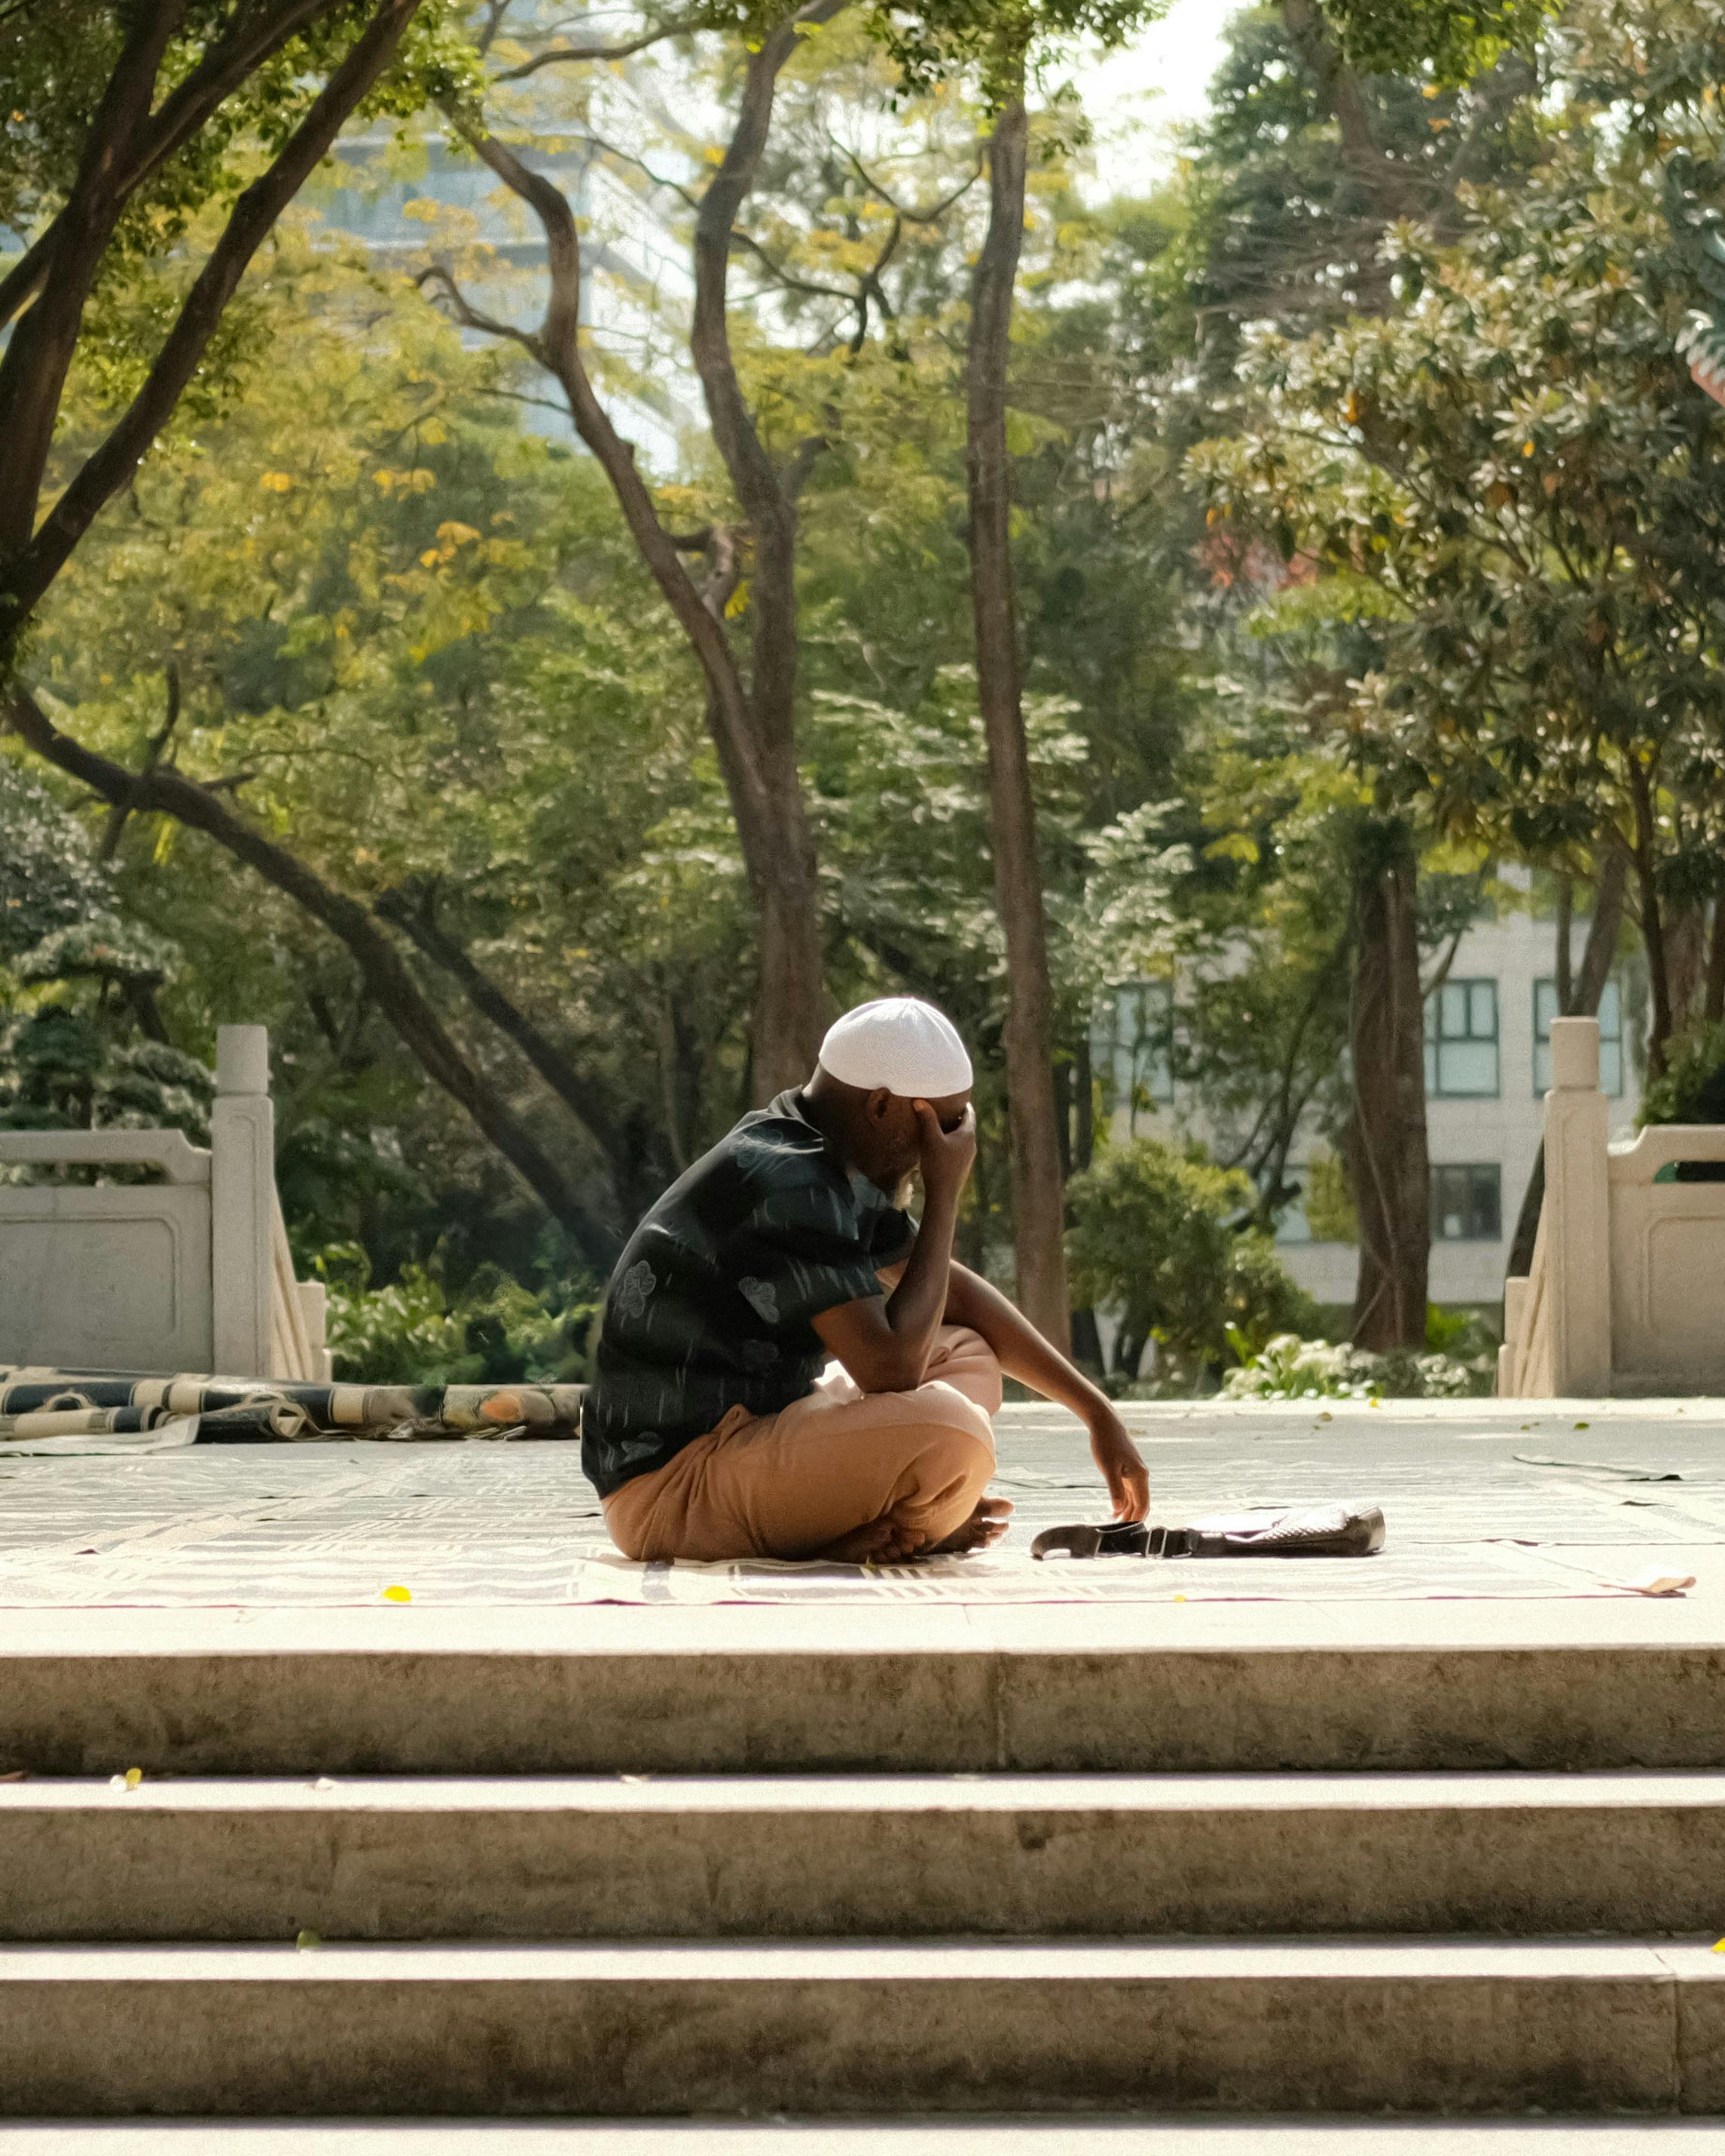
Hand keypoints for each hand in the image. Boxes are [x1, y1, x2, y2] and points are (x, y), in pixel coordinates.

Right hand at [913, 1098, 976, 1202]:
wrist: (943, 1195)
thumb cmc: (938, 1165)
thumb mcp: (931, 1139)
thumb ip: (927, 1119)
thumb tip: (919, 1100)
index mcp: (968, 1134)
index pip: (969, 1113)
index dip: (962, 1103)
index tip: (954, 1096)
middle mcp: (972, 1144)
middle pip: (966, 1124)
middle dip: (955, 1116)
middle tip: (942, 1107)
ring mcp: (968, 1157)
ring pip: (962, 1137)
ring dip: (952, 1130)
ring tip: (938, 1124)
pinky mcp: (962, 1166)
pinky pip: (958, 1148)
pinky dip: (950, 1141)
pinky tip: (938, 1144)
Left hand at [1088, 1404, 1148, 1522]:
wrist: (1105, 1423)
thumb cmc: (1106, 1443)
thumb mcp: (1108, 1468)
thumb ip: (1115, 1489)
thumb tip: (1119, 1509)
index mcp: (1140, 1477)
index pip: (1142, 1505)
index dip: (1136, 1520)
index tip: (1127, 1533)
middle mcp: (1141, 1476)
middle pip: (1141, 1504)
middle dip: (1133, 1519)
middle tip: (1120, 1533)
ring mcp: (1135, 1473)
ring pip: (1135, 1498)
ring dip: (1128, 1512)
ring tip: (1117, 1525)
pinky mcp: (1127, 1470)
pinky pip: (1129, 1491)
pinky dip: (1124, 1502)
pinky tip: (1115, 1509)